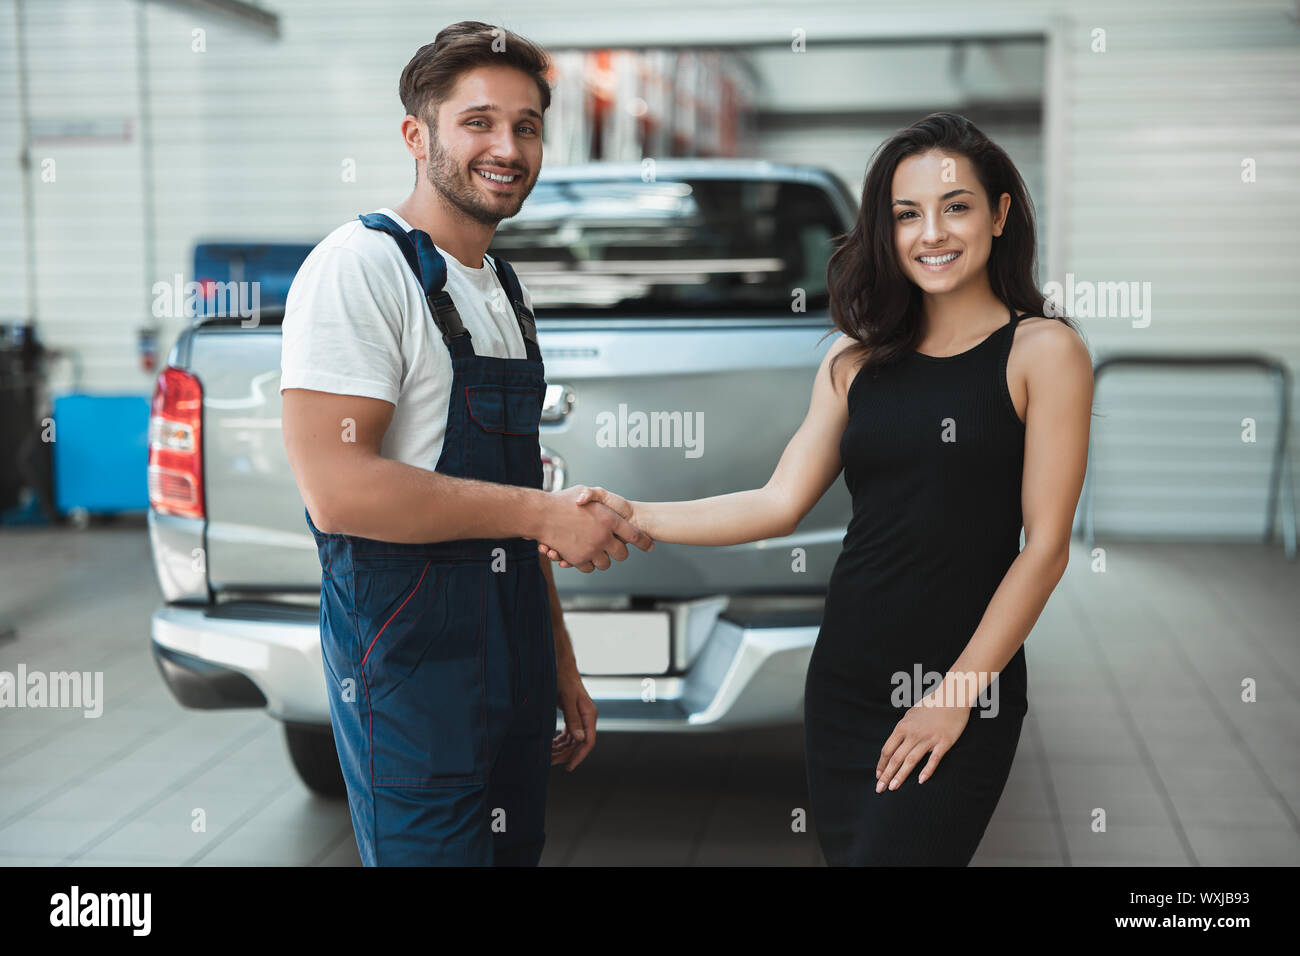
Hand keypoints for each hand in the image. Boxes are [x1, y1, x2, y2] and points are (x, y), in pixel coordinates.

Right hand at [539, 485, 651, 572]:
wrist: (540, 514)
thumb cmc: (560, 501)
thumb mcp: (584, 491)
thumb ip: (598, 498)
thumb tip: (605, 508)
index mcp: (609, 518)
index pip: (635, 534)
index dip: (643, 541)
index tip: (649, 546)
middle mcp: (604, 536)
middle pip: (622, 554)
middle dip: (618, 552)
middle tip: (612, 548)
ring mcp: (592, 549)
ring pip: (605, 563)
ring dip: (601, 558)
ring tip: (593, 549)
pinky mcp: (578, 559)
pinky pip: (589, 568)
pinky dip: (586, 563)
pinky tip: (580, 553)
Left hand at [553, 654, 596, 770]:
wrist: (561, 665)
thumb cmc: (564, 679)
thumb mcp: (567, 699)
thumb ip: (573, 719)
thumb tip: (580, 739)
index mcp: (589, 714)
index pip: (588, 741)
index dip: (579, 756)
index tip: (568, 767)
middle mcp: (586, 718)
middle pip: (579, 743)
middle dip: (566, 754)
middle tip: (550, 762)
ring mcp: (580, 717)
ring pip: (573, 740)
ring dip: (561, 749)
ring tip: (547, 755)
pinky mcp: (572, 716)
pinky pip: (568, 734)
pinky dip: (560, 741)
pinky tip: (550, 745)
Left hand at [875, 685, 970, 791]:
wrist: (952, 696)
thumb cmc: (931, 704)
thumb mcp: (911, 714)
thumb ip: (903, 728)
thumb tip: (895, 741)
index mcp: (902, 727)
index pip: (887, 750)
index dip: (881, 765)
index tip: (878, 776)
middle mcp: (913, 734)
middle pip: (895, 758)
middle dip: (886, 775)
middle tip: (879, 789)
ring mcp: (928, 739)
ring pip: (911, 761)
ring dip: (900, 776)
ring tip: (893, 788)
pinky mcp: (943, 742)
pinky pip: (934, 759)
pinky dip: (927, 770)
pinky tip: (920, 781)